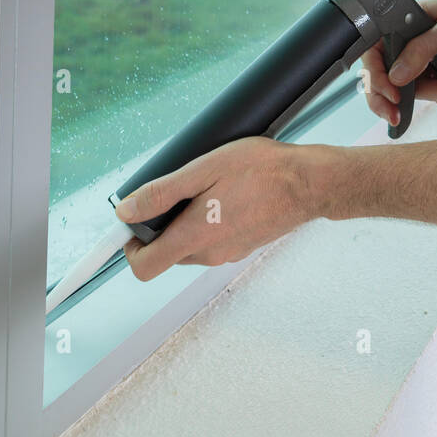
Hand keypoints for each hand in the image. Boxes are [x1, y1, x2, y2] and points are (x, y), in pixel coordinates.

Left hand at [114, 136, 307, 280]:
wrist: (310, 183)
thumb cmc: (262, 171)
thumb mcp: (204, 170)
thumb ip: (162, 193)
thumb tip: (126, 211)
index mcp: (194, 238)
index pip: (144, 267)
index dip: (130, 246)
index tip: (131, 223)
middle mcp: (210, 254)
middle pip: (167, 251)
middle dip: (163, 224)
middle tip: (176, 188)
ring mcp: (229, 252)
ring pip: (192, 244)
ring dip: (189, 220)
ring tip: (207, 185)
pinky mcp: (245, 244)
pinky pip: (215, 238)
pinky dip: (211, 220)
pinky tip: (228, 192)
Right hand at [360, 0, 436, 126]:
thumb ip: (422, 50)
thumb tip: (397, 77)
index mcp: (404, 25)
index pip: (375, 53)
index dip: (377, 77)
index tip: (392, 94)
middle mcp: (409, 45)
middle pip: (388, 80)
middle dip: (395, 101)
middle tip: (397, 117)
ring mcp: (424, 62)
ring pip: (417, 93)